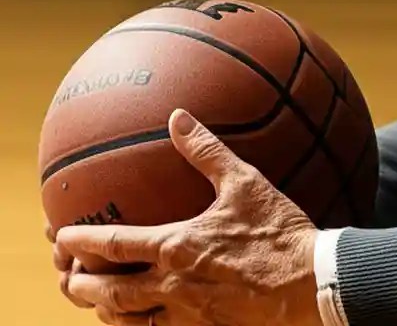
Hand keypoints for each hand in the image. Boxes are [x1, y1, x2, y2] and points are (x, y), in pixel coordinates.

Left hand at [56, 109, 323, 325]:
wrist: (311, 283)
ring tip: (98, 303)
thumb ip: (206, 151)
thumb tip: (178, 117)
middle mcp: (172, 284)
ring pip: (126, 320)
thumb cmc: (279, 232)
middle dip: (79, 286)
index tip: (60, 236)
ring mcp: (186, 313)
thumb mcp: (246, 183)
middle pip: (106, 293)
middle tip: (68, 278)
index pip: (111, 244)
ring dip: (105, 311)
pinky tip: (142, 320)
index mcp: (175, 246)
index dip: (78, 241)